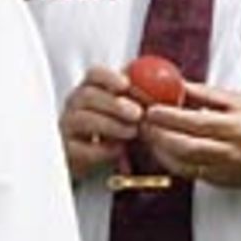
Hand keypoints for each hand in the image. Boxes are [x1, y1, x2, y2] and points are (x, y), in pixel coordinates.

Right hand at [60, 67, 140, 181]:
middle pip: (88, 95)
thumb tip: (173, 90)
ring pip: (83, 119)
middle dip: (114, 103)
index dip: (110, 77)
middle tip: (137, 113)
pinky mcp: (67, 153)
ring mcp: (67, 129)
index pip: (94, 74)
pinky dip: (102, 149)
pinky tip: (118, 150)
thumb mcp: (129, 115)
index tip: (126, 84)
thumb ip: (143, 102)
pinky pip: (82, 148)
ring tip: (131, 132)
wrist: (95, 166)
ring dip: (110, 124)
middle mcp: (74, 106)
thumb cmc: (115, 134)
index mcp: (90, 90)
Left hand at [140, 81, 240, 188]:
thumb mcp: (239, 101)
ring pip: (184, 164)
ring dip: (161, 151)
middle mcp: (229, 151)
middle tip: (144, 124)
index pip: (197, 123)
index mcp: (235, 127)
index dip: (171, 117)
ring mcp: (224, 169)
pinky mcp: (219, 181)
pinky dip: (172, 162)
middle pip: (186, 147)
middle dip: (160, 136)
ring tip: (149, 136)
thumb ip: (207, 95)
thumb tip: (179, 86)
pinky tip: (163, 151)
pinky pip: (190, 173)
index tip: (152, 110)